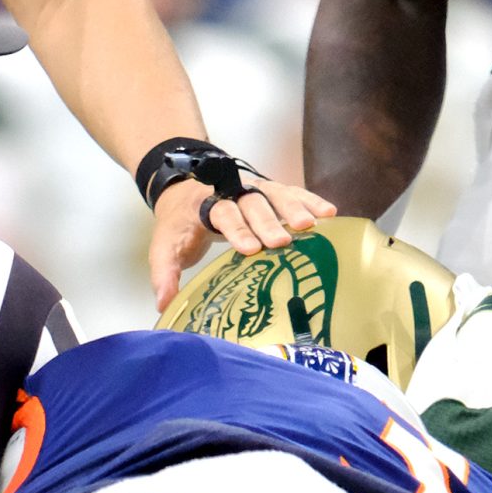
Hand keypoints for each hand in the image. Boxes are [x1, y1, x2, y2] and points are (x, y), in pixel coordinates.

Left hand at [147, 174, 336, 309]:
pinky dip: (309, 201)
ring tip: (313, 224)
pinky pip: (292, 193)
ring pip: (275, 194)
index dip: (237, 229)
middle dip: (268, 221)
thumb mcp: (163, 247)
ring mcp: (254, 189)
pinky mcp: (270, 192)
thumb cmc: (180, 226)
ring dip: (294, 208)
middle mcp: (233, 192)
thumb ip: (164, 274)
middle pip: (253, 203)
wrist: (184, 193)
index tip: (249, 249)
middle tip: (284, 240)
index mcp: (206, 205)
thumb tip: (166, 303)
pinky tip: (328, 213)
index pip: (223, 214)